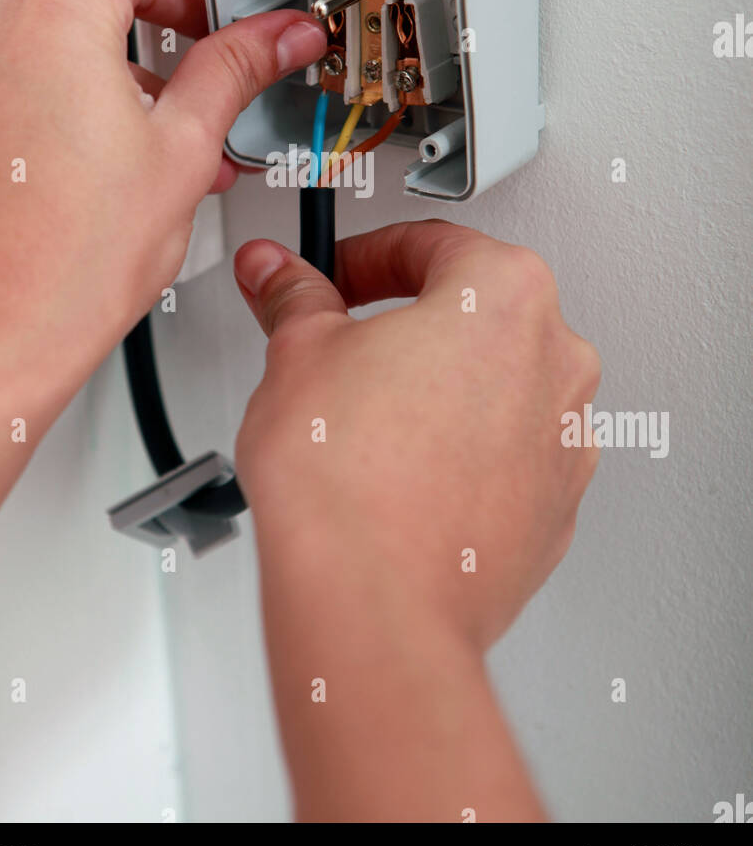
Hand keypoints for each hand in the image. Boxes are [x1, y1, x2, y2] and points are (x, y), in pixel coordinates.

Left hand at [0, 0, 332, 428]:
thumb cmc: (49, 273)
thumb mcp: (177, 156)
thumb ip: (237, 72)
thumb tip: (278, 37)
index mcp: (61, 5)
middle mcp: (3, 12)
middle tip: (260, 42)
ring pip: (92, 5)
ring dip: (157, 42)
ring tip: (201, 119)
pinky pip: (52, 48)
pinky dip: (109, 71)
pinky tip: (147, 135)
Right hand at [235, 219, 600, 650]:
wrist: (375, 602)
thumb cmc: (351, 482)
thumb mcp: (298, 353)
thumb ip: (294, 297)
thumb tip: (279, 274)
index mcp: (507, 294)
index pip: (433, 243)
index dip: (367, 256)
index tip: (334, 277)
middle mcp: (557, 361)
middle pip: (477, 313)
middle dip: (408, 324)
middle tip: (343, 345)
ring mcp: (565, 441)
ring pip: (495, 388)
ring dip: (438, 391)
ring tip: (366, 420)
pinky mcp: (554, 510)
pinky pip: (506, 457)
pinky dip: (461, 455)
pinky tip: (400, 474)